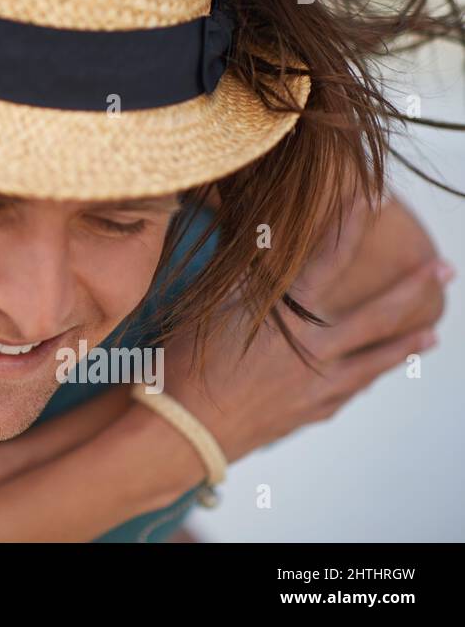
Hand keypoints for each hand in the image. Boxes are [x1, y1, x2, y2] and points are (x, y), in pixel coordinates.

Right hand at [162, 197, 449, 465]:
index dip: (351, 224)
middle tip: (446, 270)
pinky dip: (369, 377)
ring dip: (407, 343)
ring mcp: (320, 383)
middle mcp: (316, 348)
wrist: (186, 428)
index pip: (329, 258)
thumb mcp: (210, 306)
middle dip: (414, 288)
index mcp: (289, 315)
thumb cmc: (187, 362)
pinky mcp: (312, 410)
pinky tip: (376, 374)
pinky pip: (352, 389)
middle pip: (377, 314)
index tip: (374, 198)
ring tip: (433, 334)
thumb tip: (261, 234)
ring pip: (376, 359)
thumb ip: (244, 272)